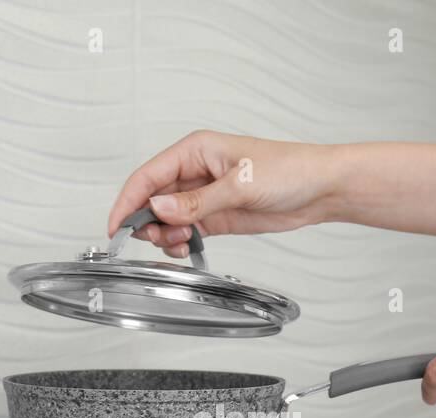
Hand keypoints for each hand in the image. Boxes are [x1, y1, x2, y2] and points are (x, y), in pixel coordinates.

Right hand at [107, 131, 339, 257]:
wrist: (320, 189)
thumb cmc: (289, 170)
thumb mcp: (240, 184)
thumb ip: (198, 201)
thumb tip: (160, 208)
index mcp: (195, 150)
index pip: (147, 176)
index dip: (127, 202)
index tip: (116, 228)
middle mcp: (195, 172)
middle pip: (152, 199)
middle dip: (146, 223)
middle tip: (157, 240)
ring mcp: (204, 196)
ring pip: (166, 218)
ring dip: (164, 235)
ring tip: (178, 244)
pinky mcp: (215, 216)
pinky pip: (185, 231)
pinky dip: (179, 243)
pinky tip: (186, 248)